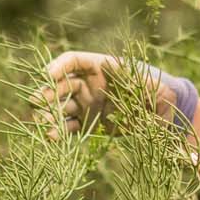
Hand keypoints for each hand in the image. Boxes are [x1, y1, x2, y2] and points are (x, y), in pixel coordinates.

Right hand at [38, 50, 197, 133]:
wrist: (163, 112)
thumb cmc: (158, 90)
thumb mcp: (151, 83)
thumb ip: (135, 80)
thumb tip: (111, 67)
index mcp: (100, 67)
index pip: (73, 61)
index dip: (58, 66)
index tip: (47, 75)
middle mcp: (89, 84)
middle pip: (61, 85)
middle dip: (47, 92)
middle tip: (37, 102)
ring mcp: (86, 104)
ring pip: (61, 107)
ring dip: (49, 114)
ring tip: (42, 124)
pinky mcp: (88, 123)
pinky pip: (69, 127)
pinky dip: (59, 132)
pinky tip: (52, 138)